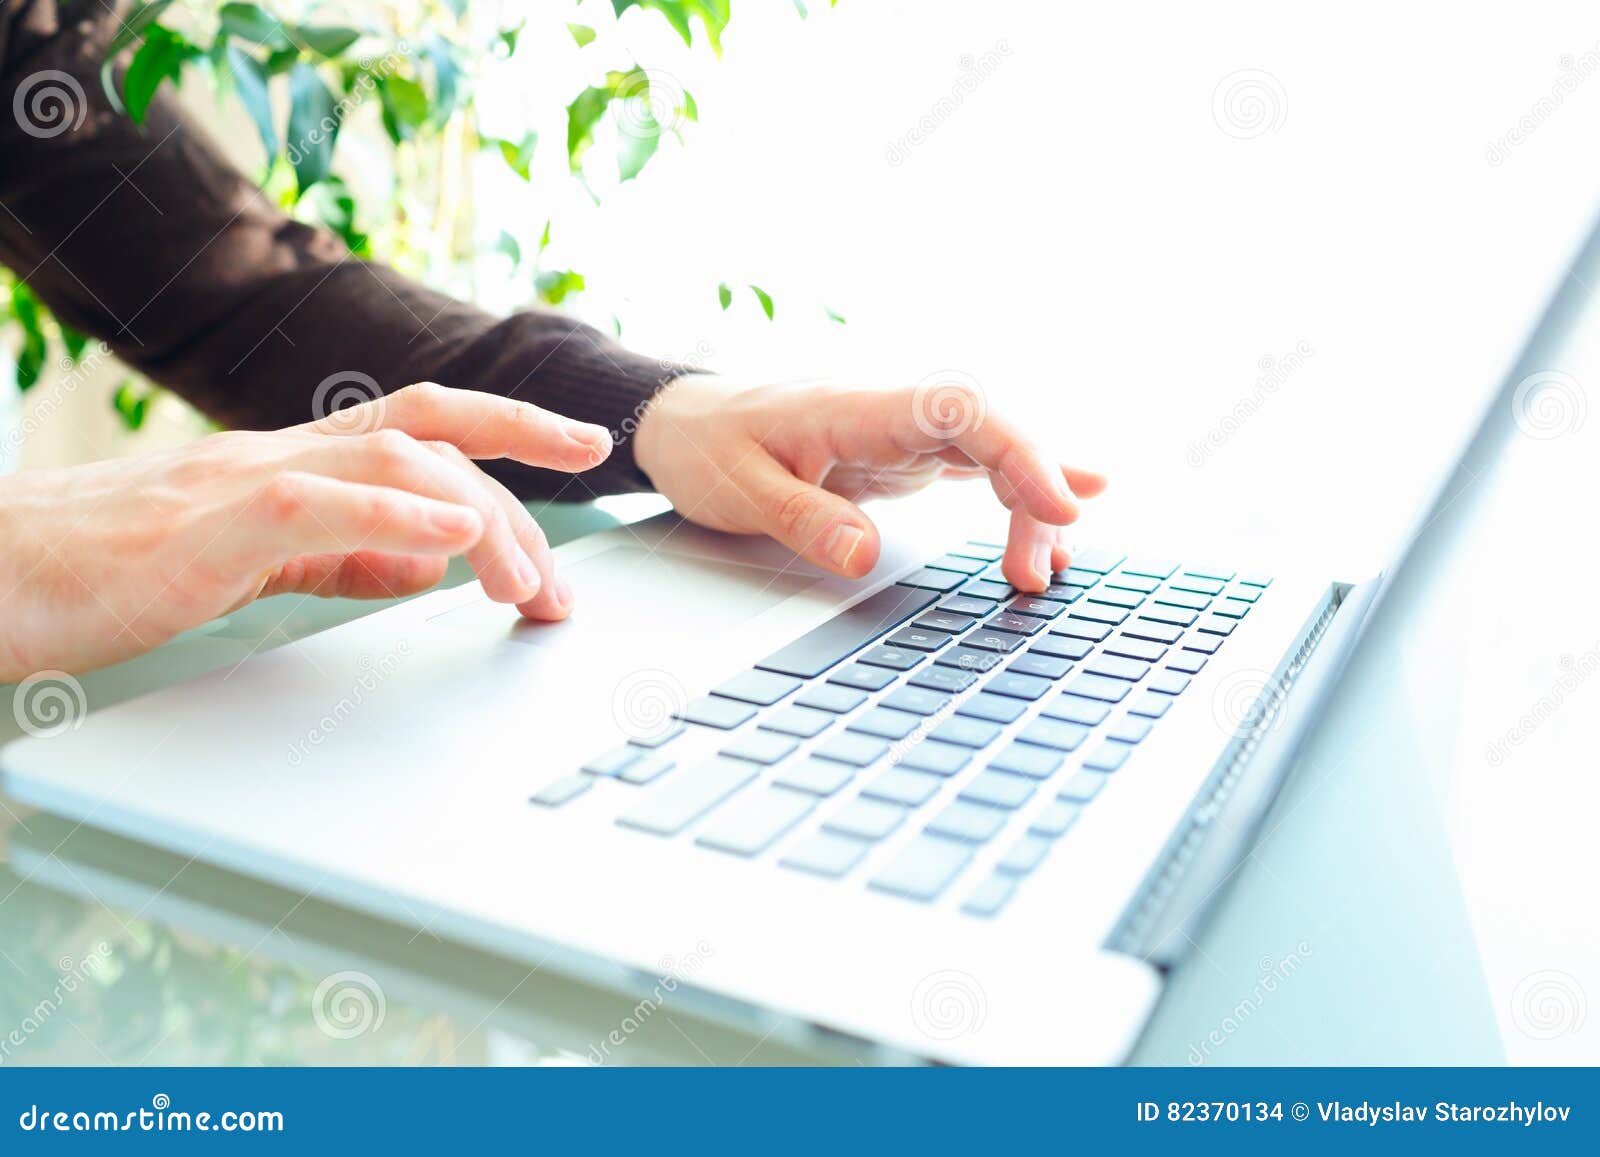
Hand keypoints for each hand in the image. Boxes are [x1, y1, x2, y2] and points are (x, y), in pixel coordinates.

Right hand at [0, 383, 611, 679]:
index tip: (587, 448)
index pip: (426, 423)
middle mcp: (284, 452)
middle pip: (432, 439)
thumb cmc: (115, 567)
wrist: (2, 574)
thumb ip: (343, 553)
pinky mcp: (209, 526)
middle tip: (560, 586)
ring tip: (526, 581)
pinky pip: (319, 507)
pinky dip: (398, 520)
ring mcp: (246, 479)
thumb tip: (426, 562)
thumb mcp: (259, 560)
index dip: (515, 427)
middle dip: (521, 499)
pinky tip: (456, 541)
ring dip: (479, 522)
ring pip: (394, 463)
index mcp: (297, 459)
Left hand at [633, 375, 1106, 589]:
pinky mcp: (904, 455)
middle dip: (1033, 498)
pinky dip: (1017, 491)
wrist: (682, 421)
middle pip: (993, 434)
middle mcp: (891, 412)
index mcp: (854, 409)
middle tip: (1036, 576)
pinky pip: (976, 465)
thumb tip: (864, 556)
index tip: (1059, 505)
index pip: (960, 413)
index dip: (1020, 453)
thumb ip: (802, 518)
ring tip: (1042, 571)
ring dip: (1028, 505)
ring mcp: (903, 432)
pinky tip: (1061, 511)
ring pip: (993, 452)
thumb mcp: (737, 489)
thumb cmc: (707, 446)